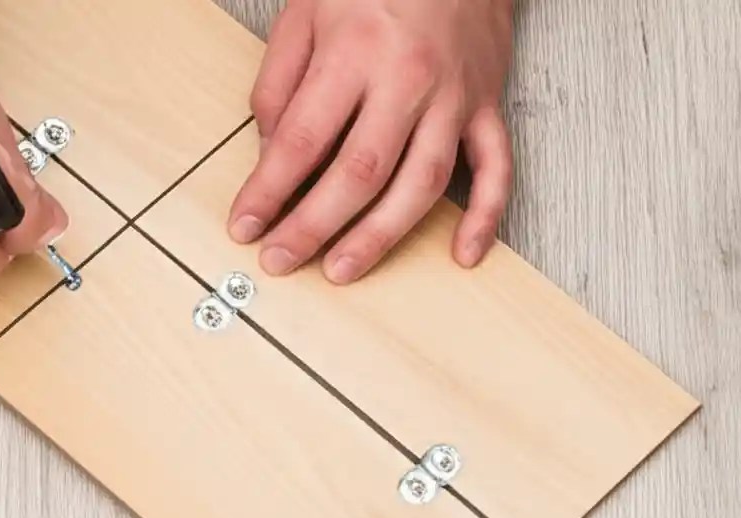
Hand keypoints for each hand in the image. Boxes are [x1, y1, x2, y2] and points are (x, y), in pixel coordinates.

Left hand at [229, 0, 513, 282]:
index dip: (267, 191)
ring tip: (341, 269)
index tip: (245, 225)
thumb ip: (280, 84)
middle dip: (313, 226)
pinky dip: (484, 217)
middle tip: (281, 259)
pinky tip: (463, 254)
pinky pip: (495, 168)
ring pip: (421, 183)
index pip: (301, 140)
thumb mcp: (306, 12)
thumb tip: (270, 154)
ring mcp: (454, 97)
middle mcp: (407, 80)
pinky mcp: (487, 105)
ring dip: (379, 236)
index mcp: (354, 52)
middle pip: (359, 172)